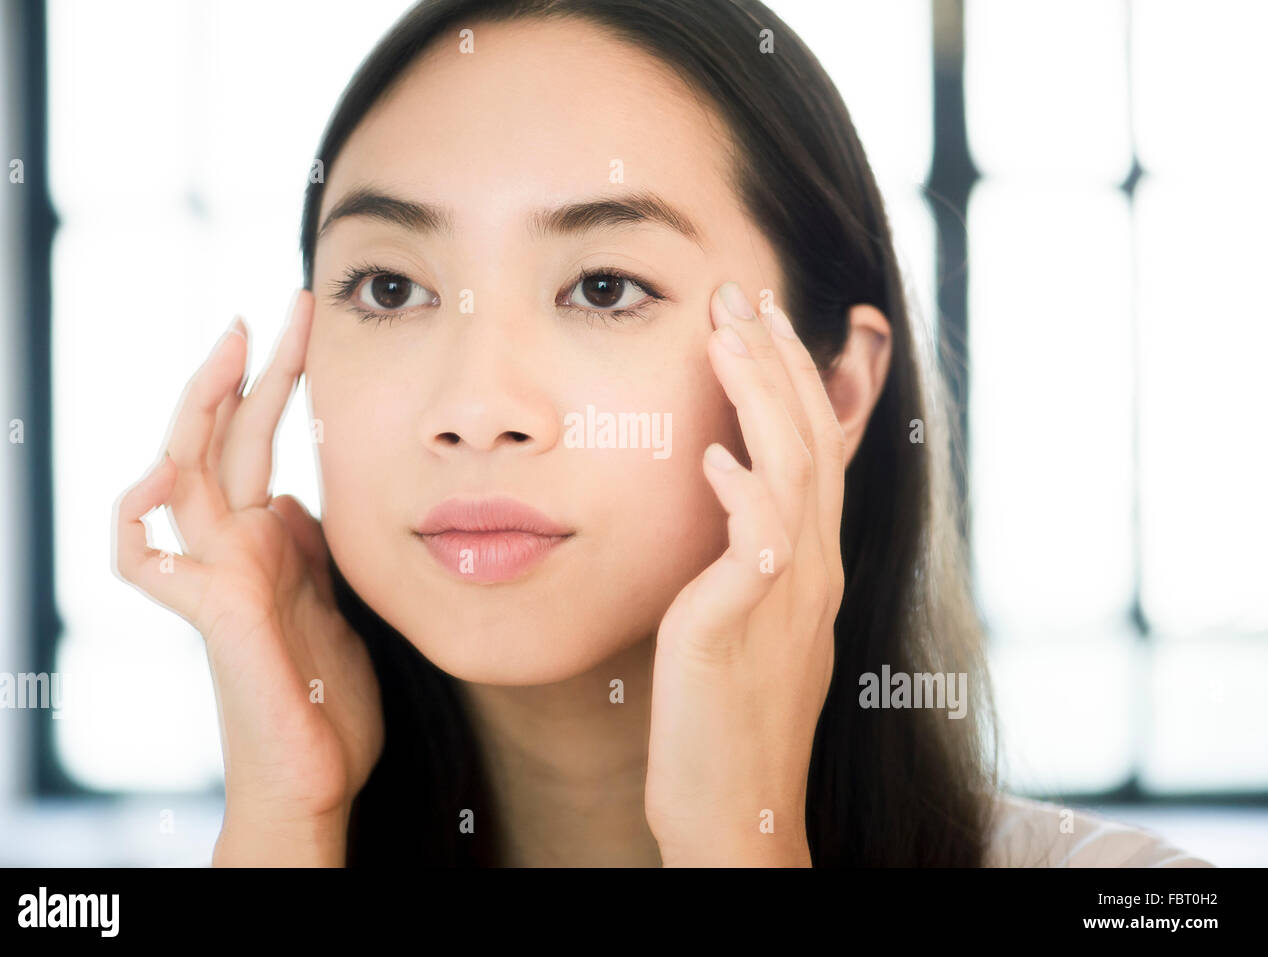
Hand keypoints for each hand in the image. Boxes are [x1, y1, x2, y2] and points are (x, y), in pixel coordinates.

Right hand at [112, 290, 383, 864]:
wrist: (317, 778)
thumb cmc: (329, 701)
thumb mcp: (336, 598)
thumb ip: (313, 548)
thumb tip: (295, 502)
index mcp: (271, 540)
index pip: (262, 439)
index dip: (280, 381)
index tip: (310, 327)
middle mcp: (235, 549)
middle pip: (227, 437)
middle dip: (250, 368)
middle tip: (282, 305)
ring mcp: (218, 576)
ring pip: (187, 471)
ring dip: (202, 405)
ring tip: (231, 345)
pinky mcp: (215, 613)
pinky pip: (143, 560)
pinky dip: (135, 516)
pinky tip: (159, 476)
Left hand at [645, 282, 845, 866]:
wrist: (739, 813)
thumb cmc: (731, 720)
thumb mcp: (750, 622)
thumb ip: (750, 558)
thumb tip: (735, 497)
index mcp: (809, 565)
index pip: (814, 451)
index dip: (794, 380)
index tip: (763, 320)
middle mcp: (811, 572)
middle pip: (809, 444)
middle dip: (777, 364)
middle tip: (743, 296)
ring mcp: (787, 600)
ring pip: (791, 477)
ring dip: (762, 402)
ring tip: (731, 337)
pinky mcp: (744, 630)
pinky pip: (757, 551)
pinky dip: (743, 499)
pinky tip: (716, 461)